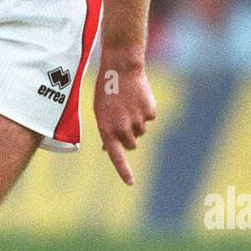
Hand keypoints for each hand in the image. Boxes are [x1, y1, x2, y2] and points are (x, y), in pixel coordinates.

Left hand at [93, 59, 156, 185]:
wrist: (121, 67)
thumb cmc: (107, 89)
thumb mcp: (100, 111)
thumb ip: (105, 131)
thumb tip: (106, 149)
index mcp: (107, 129)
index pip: (116, 156)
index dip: (123, 171)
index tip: (131, 183)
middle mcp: (122, 128)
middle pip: (132, 144)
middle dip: (129, 136)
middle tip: (123, 117)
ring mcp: (137, 121)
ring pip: (142, 131)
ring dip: (137, 121)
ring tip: (128, 102)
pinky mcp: (150, 112)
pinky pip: (150, 118)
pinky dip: (146, 110)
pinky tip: (138, 96)